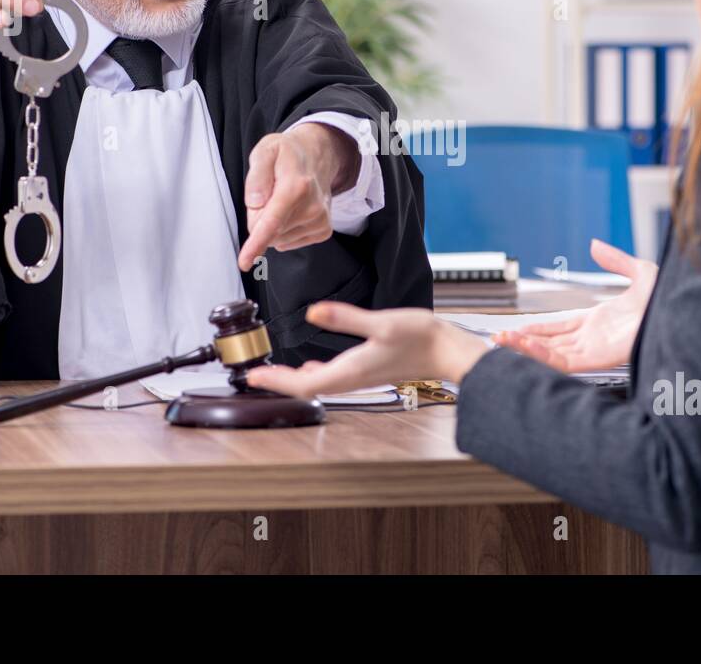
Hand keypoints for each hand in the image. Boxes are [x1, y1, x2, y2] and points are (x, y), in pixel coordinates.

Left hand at [236, 124, 357, 269]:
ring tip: (284, 199)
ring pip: (278, 240)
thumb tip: (255, 202)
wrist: (318, 155)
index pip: (271, 222)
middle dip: (259, 218)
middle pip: (269, 232)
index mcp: (295, 187)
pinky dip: (285, 230)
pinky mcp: (323, 230)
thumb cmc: (288, 154)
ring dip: (274, 224)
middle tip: (269, 194)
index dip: (256, 244)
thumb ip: (257, 176)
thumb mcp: (265, 151)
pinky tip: (293, 210)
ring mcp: (320, 220)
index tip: (245, 262)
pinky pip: (289, 242)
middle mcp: (312, 207)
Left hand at [246, 302, 489, 396]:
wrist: (447, 351)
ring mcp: (359, 378)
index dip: (276, 381)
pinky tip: (309, 367)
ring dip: (293, 380)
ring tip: (272, 373)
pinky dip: (313, 374)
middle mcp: (352, 379)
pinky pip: (332, 378)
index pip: (304, 383)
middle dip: (278, 383)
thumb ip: (346, 318)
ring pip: (318, 384)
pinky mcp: (366, 371)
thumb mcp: (381, 323)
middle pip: (306, 388)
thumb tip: (314, 313)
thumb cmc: (420, 337)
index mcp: (350, 371)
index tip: (253, 377)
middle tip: (252, 376)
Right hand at [493, 239, 658, 371]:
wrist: (682, 315)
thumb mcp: (640, 272)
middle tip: (498, 338)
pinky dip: (540, 354)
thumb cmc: (669, 301)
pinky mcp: (597, 359)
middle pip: (549, 343)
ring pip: (550, 354)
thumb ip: (615, 260)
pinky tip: (523, 345)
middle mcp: (593, 339)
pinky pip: (562, 360)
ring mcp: (594, 350)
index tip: (516, 328)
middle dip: (523, 342)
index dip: (537, 329)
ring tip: (500, 342)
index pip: (559, 328)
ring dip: (524, 348)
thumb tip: (595, 246)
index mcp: (599, 323)